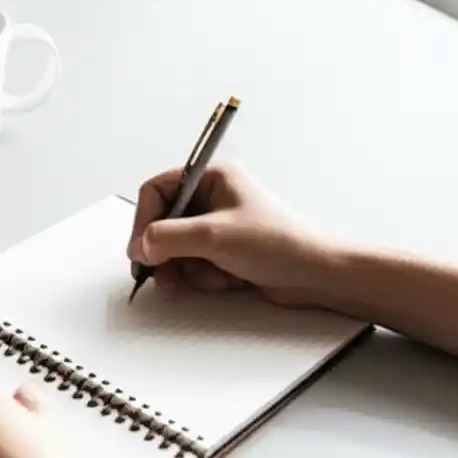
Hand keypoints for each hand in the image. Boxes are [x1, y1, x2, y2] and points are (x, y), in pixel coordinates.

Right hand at [127, 163, 334, 306]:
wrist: (317, 275)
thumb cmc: (281, 243)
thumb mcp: (214, 236)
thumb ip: (168, 238)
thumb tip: (139, 246)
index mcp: (212, 177)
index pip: (158, 190)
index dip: (144, 219)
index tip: (141, 248)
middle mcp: (213, 197)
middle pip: (163, 222)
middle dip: (164, 250)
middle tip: (161, 272)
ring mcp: (218, 226)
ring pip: (175, 248)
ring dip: (184, 267)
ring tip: (206, 277)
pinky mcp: (224, 252)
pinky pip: (193, 264)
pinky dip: (201, 276)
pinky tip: (224, 280)